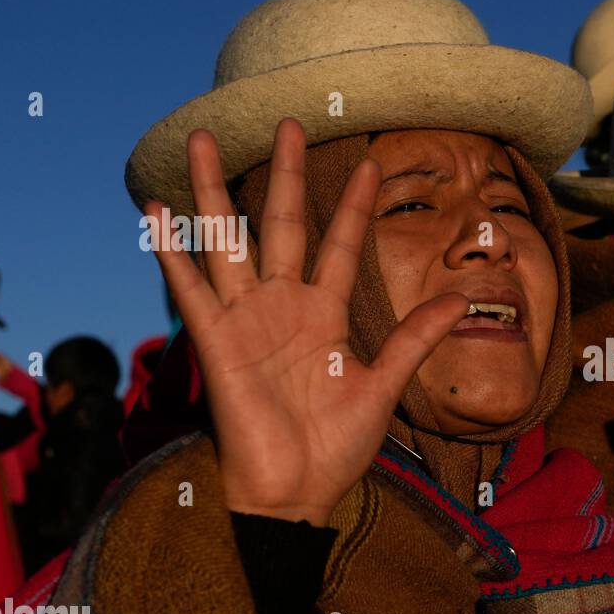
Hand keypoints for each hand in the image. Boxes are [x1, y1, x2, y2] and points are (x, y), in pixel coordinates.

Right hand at [145, 118, 467, 525]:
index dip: (352, 205)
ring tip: (205, 140)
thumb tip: (457, 299)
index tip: (370, 162)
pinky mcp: (216, 344)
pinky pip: (190, 291)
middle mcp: (283, 307)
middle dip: (285, 175)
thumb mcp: (385, 385)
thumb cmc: (337, 445)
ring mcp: (246, 321)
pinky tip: (156, 212)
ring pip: (229, 241)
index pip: (338, 244)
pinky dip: (171, 253)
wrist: (298, 492)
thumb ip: (415, 338)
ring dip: (216, 192)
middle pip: (282, 225)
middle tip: (288, 122)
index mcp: (323, 314)